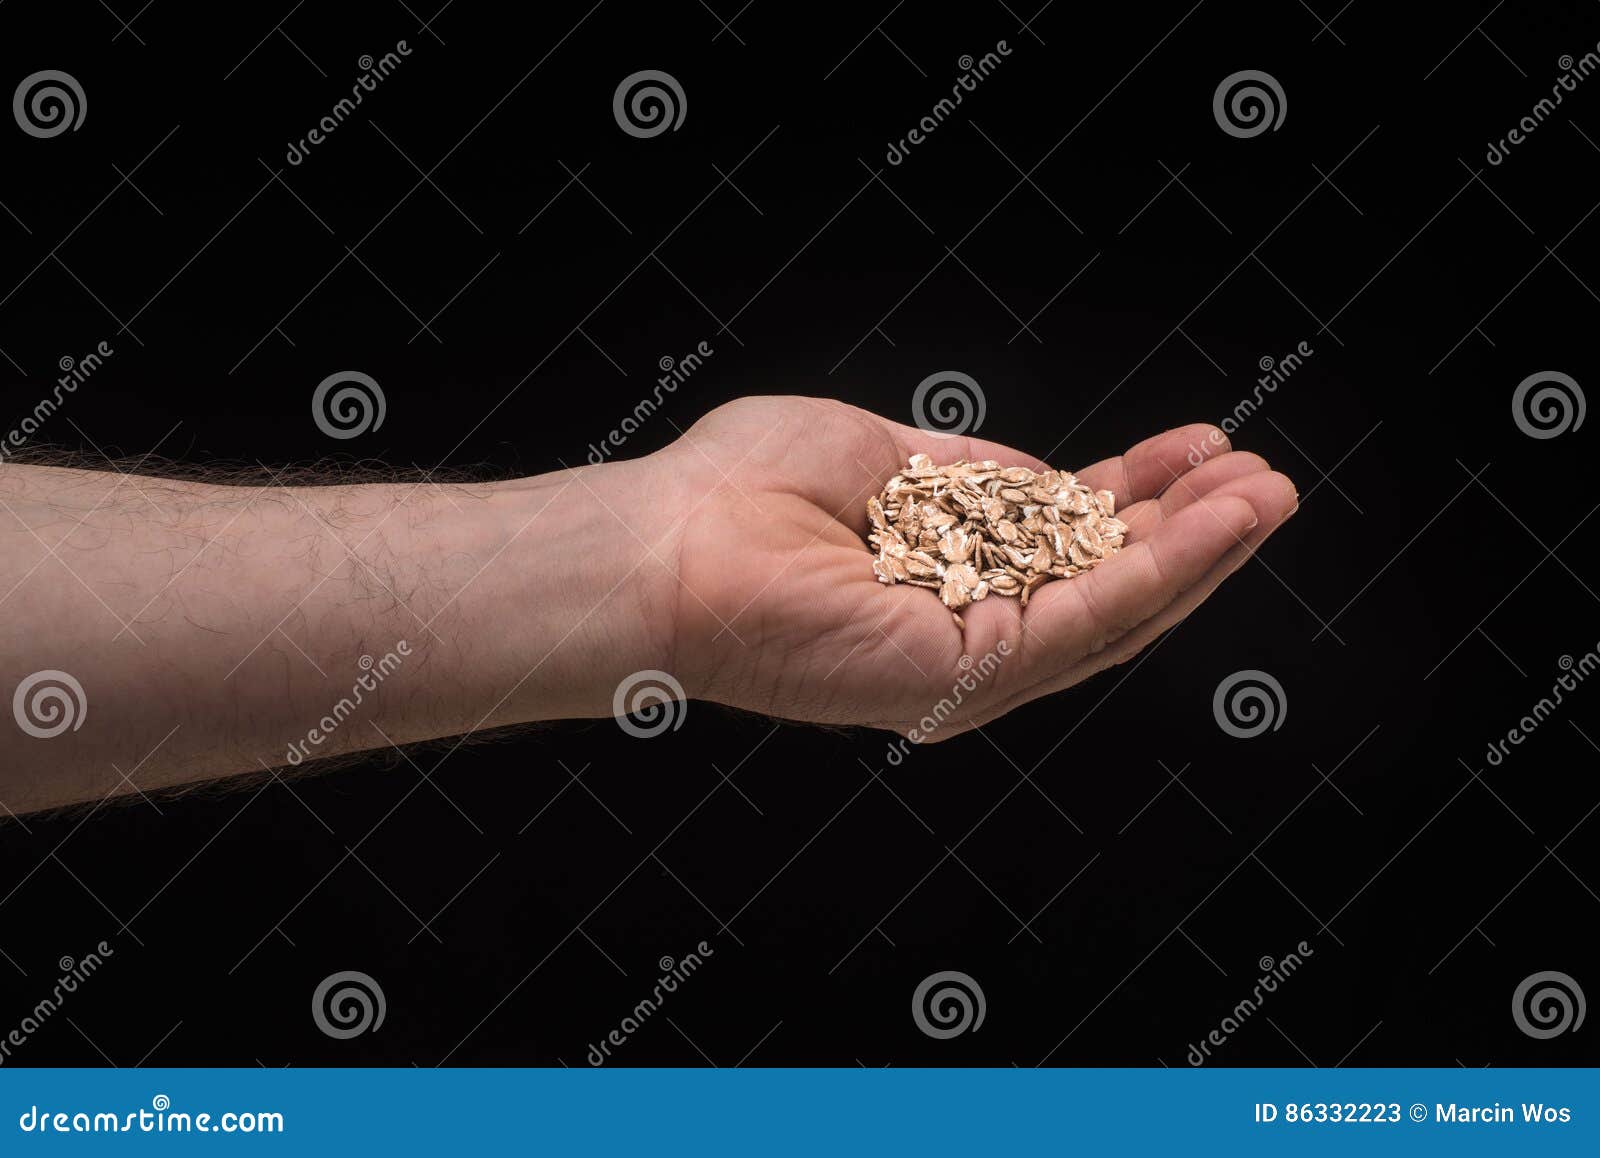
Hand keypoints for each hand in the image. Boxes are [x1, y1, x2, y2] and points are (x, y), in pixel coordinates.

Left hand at [650, 397, 1296, 737]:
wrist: (664, 542)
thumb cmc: (738, 490)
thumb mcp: (885, 454)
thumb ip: (976, 477)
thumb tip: (1055, 483)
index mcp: (941, 579)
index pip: (1063, 547)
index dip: (1137, 502)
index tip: (1197, 450)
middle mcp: (961, 631)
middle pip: (1104, 589)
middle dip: (1190, 532)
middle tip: (1262, 476)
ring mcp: (965, 663)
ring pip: (1113, 613)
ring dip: (1200, 553)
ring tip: (1268, 492)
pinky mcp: (962, 675)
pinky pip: (1082, 619)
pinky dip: (1158, 571)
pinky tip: (1214, 522)